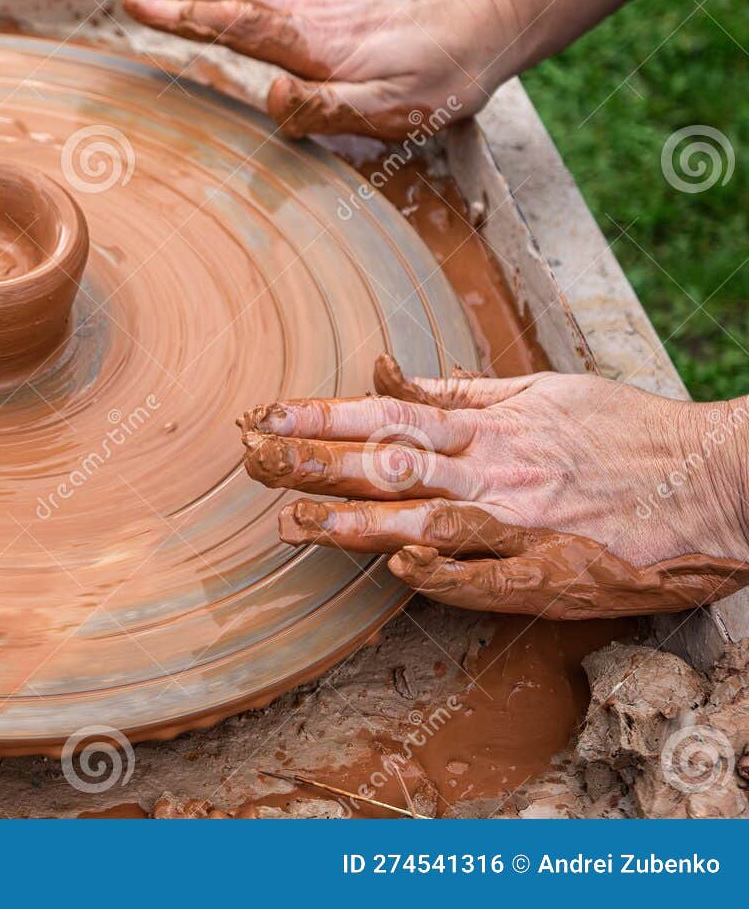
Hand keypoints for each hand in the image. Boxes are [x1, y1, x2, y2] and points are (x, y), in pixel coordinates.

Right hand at [96, 0, 525, 140]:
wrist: (481, 27)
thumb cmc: (438, 81)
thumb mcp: (392, 110)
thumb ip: (329, 109)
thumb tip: (270, 99)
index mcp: (308, 47)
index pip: (232, 25)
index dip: (181, 14)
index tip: (133, 1)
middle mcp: (298, 19)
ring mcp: (302, 10)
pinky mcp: (310, 11)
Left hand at [239, 357, 748, 618]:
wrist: (721, 480)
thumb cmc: (626, 435)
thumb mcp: (541, 392)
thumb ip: (457, 391)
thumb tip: (383, 371)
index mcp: (491, 425)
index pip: (385, 413)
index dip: (319, 415)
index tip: (261, 415)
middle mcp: (496, 469)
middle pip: (389, 463)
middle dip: (312, 462)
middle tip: (246, 460)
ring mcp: (524, 523)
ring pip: (425, 519)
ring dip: (354, 523)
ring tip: (290, 525)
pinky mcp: (557, 573)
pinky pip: (490, 578)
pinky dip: (445, 573)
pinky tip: (399, 570)